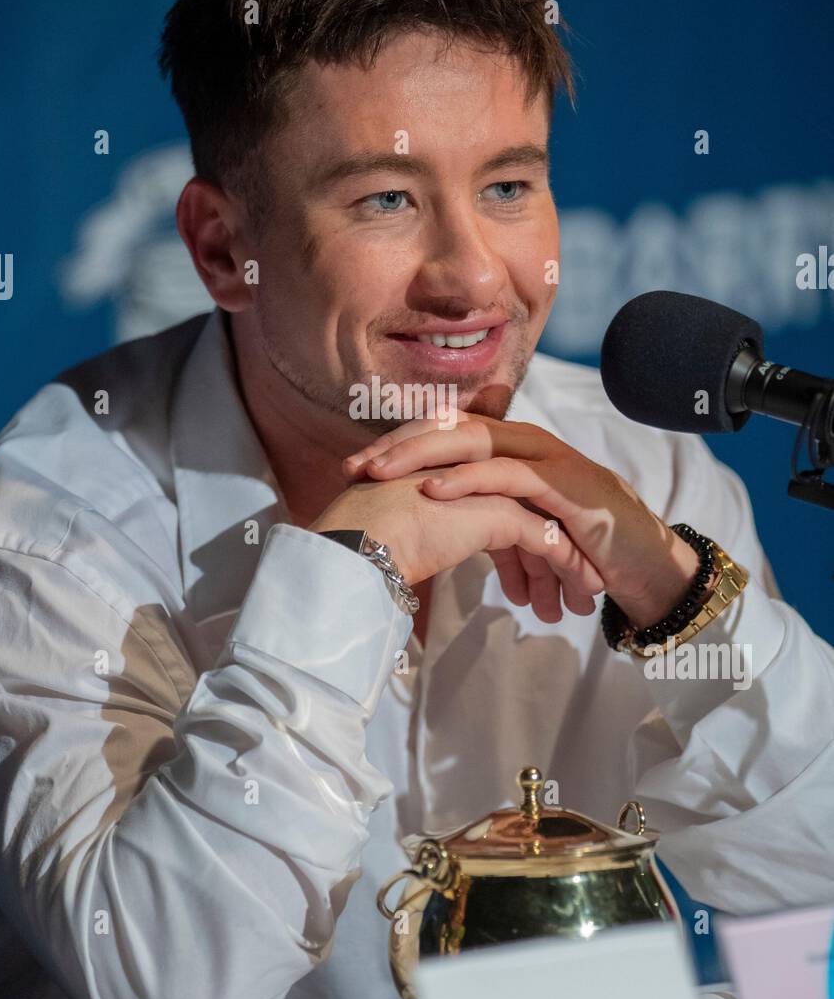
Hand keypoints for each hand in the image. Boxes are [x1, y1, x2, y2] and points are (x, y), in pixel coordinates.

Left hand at [342, 413, 702, 628]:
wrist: (647, 568)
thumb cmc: (582, 551)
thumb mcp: (521, 532)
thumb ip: (483, 523)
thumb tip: (430, 542)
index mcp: (512, 451)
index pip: (445, 436)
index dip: (398, 447)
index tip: (352, 470)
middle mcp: (527, 444)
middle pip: (450, 430)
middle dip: (397, 447)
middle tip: (352, 469)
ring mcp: (548, 458)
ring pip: (473, 443)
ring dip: (419, 456)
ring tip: (377, 475)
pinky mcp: (566, 483)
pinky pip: (508, 474)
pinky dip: (466, 479)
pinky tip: (431, 490)